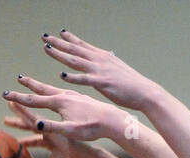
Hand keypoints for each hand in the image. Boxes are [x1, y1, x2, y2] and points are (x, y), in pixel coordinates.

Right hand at [3, 76, 123, 142]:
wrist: (112, 120)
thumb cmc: (91, 128)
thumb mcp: (71, 130)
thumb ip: (53, 127)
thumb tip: (36, 124)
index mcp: (60, 103)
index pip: (34, 100)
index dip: (18, 98)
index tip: (5, 95)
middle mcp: (65, 95)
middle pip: (42, 89)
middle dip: (27, 86)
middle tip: (16, 79)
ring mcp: (73, 96)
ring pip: (52, 88)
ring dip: (39, 85)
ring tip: (31, 82)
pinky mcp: (79, 98)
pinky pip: (62, 90)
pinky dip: (54, 88)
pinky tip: (55, 90)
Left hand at [3, 97, 86, 157]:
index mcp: (51, 141)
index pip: (34, 140)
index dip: (25, 140)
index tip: (16, 141)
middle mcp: (49, 132)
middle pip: (30, 127)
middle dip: (19, 122)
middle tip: (6, 119)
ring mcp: (49, 128)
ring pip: (30, 119)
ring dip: (19, 110)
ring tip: (9, 102)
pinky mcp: (49, 126)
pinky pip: (33, 118)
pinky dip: (24, 112)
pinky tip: (16, 104)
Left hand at [40, 29, 158, 109]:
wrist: (144, 92)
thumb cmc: (132, 84)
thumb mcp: (118, 68)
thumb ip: (110, 61)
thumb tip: (108, 53)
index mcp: (103, 56)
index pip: (83, 45)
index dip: (70, 38)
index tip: (60, 32)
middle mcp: (99, 60)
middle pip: (75, 49)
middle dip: (58, 42)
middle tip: (45, 36)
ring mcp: (99, 70)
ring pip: (75, 60)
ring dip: (60, 54)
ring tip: (47, 49)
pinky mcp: (102, 83)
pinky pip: (83, 79)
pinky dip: (72, 77)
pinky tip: (61, 74)